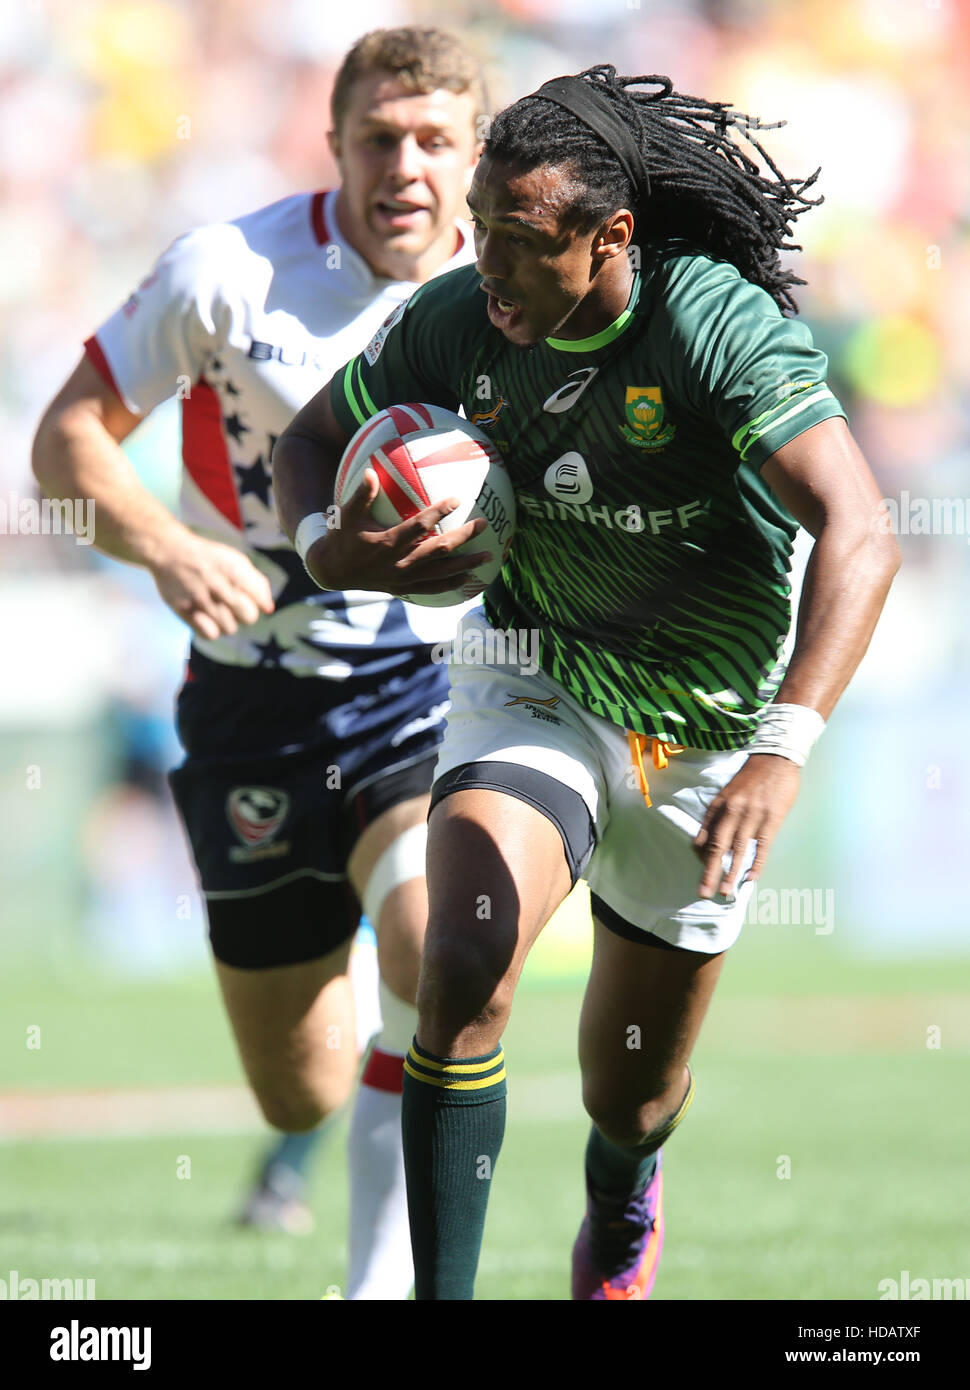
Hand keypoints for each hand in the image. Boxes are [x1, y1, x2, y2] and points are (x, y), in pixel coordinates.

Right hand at [149, 533, 274, 639]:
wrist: (169, 551)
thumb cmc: (208, 559)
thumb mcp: (235, 560)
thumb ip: (256, 582)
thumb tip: (268, 609)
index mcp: (234, 568)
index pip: (260, 599)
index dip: (258, 602)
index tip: (249, 598)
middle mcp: (218, 583)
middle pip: (249, 617)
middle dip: (246, 614)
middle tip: (233, 605)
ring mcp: (200, 598)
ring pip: (230, 629)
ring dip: (227, 622)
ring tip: (217, 609)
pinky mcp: (185, 611)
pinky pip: (210, 635)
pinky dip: (211, 630)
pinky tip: (207, 618)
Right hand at [305, 469, 489, 596]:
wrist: (334, 571)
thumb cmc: (342, 538)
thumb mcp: (346, 515)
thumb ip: (361, 494)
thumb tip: (369, 470)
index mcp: (388, 543)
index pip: (419, 526)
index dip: (438, 512)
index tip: (456, 499)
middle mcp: (400, 563)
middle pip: (439, 550)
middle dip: (463, 537)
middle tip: (483, 524)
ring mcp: (404, 579)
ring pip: (442, 573)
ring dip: (467, 564)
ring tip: (489, 556)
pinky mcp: (405, 588)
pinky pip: (433, 588)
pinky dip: (452, 584)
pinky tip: (468, 578)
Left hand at [693, 754, 800, 898]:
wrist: (775, 758)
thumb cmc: (751, 777)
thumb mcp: (727, 793)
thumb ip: (719, 815)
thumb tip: (711, 840)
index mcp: (719, 805)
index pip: (704, 837)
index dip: (702, 857)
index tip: (704, 872)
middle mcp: (731, 812)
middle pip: (718, 847)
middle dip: (710, 872)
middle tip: (704, 892)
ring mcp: (752, 816)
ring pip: (738, 850)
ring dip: (731, 873)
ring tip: (726, 891)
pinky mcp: (771, 818)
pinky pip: (762, 846)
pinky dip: (756, 863)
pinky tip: (751, 878)